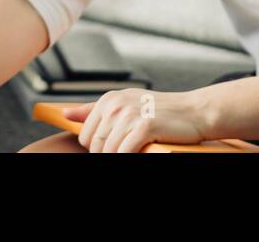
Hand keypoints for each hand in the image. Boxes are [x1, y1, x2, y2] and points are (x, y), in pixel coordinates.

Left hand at [65, 88, 209, 152]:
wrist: (192, 111)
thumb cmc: (158, 110)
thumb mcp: (124, 103)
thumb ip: (93, 110)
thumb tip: (66, 114)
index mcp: (108, 100)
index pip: (86, 136)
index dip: (97, 149)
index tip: (112, 150)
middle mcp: (115, 105)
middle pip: (96, 145)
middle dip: (106, 155)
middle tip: (125, 152)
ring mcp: (130, 115)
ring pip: (109, 151)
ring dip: (117, 157)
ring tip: (132, 153)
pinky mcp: (144, 127)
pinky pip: (124, 152)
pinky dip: (127, 157)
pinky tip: (138, 155)